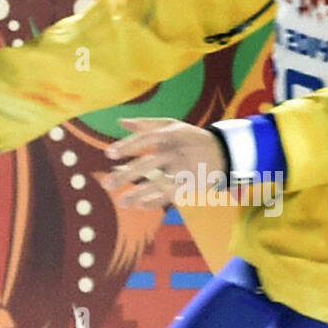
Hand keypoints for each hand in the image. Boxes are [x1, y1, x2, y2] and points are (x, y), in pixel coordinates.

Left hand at [102, 117, 226, 210]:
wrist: (221, 151)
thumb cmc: (188, 137)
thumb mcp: (171, 125)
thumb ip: (145, 124)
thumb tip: (120, 121)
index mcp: (169, 135)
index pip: (145, 139)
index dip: (127, 146)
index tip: (109, 154)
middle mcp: (175, 152)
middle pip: (150, 164)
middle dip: (127, 175)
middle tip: (107, 184)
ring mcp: (183, 170)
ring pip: (159, 184)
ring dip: (140, 194)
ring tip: (122, 202)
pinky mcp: (190, 185)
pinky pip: (171, 196)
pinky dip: (156, 202)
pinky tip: (139, 206)